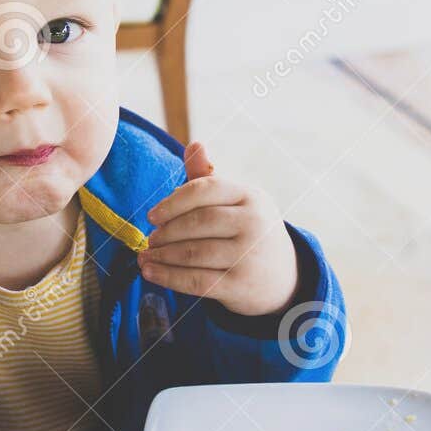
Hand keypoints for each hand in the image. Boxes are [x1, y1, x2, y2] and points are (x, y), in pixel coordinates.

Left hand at [138, 141, 300, 316]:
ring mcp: (249, 256)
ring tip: (145, 257)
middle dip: (167, 231)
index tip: (152, 216)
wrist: (285, 277)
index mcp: (251, 196)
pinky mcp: (241, 285)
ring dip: (162, 255)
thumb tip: (194, 145)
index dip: (173, 202)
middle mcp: (254, 223)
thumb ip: (209, 179)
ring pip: (193, 253)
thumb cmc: (249, 232)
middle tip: (150, 239)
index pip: (205, 190)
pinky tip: (151, 273)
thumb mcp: (237, 203)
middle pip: (198, 222)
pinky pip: (196, 281)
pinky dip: (168, 277)